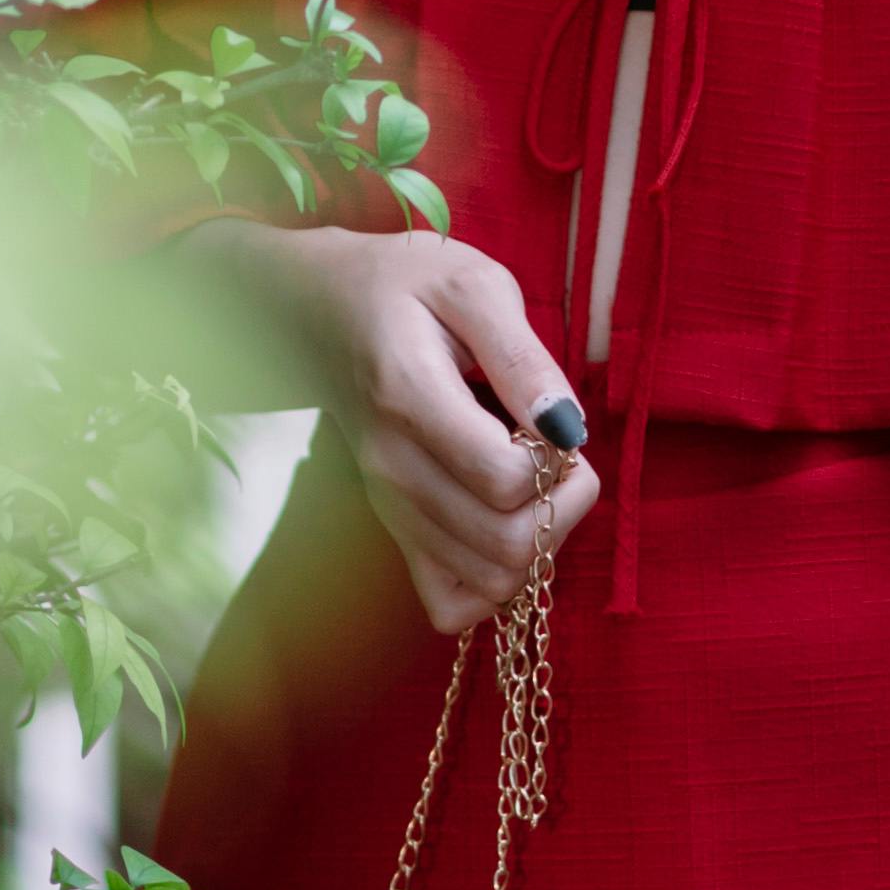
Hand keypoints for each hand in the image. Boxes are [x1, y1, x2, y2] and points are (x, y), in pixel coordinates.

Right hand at [245, 221, 601, 632]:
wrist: (323, 309)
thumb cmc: (406, 287)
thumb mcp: (473, 285)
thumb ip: (522, 357)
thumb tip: (567, 429)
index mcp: (408, 398)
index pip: (504, 480)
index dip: (556, 460)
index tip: (555, 420)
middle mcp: (391, 469)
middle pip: (504, 547)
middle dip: (562, 508)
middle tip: (560, 454)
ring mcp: (388, 507)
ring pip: (489, 581)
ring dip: (539, 543)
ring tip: (536, 482)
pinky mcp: (392, 528)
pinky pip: (451, 604)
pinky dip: (496, 579)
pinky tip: (507, 520)